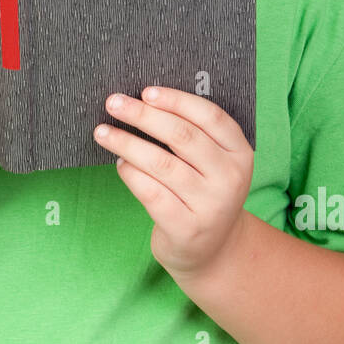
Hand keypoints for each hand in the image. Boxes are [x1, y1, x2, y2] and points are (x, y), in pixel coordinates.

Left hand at [93, 86, 253, 281]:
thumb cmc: (204, 194)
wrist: (213, 251)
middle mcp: (230, 178)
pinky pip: (151, 192)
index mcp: (240, 153)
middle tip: (113, 103)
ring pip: (161, 163)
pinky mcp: (186, 228)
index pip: (210, 117)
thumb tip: (145, 101)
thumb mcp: (213, 165)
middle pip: (182, 136)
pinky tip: (120, 163)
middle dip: (143, 116)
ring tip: (103, 132)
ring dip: (126, 143)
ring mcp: (210, 205)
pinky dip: (130, 173)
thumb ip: (194, 136)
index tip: (146, 91)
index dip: (176, 100)